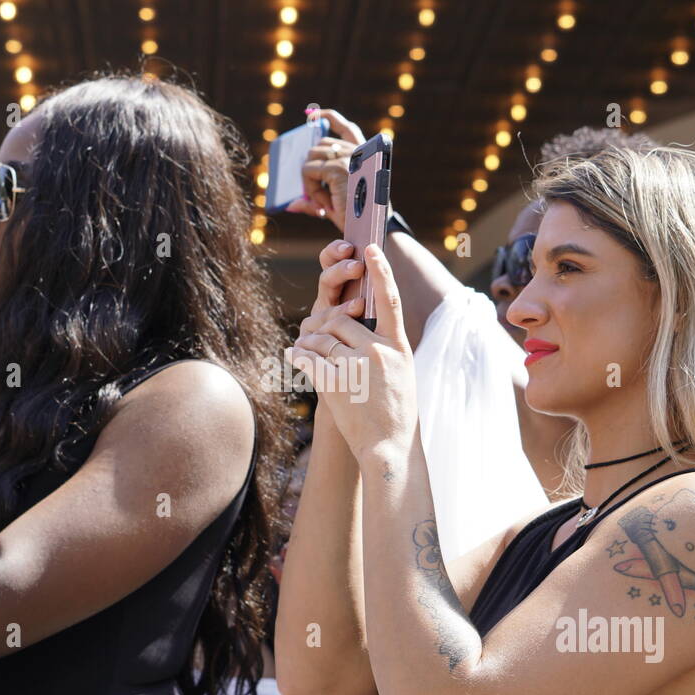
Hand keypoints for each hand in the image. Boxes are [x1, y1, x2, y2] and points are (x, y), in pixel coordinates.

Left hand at [287, 109, 364, 231]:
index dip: (328, 117)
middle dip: (313, 170)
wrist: (369, 229)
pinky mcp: (337, 168)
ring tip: (323, 202)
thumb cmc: (357, 219)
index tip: (311, 114)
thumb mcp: (335, 205)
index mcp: (364, 155)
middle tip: (321, 197)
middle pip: (319, 146)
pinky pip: (308, 171)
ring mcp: (348, 158)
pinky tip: (322, 204)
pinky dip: (309, 189)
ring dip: (310, 181)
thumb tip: (290, 204)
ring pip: (311, 157)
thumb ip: (314, 200)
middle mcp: (358, 152)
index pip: (345, 127)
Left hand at [288, 243, 416, 463]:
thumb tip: (356, 327)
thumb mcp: (401, 372)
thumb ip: (383, 347)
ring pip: (321, 338)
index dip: (381, 271)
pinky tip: (293, 356)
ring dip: (309, 343)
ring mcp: (357, 368)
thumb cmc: (395, 411)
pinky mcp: (336, 384)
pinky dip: (297, 355)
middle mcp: (379, 352)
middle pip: (341, 320)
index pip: (391, 300)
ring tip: (307, 352)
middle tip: (319, 338)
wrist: (389, 447)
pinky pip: (307, 357)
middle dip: (325, 327)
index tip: (371, 248)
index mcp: (398, 346)